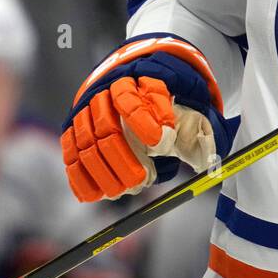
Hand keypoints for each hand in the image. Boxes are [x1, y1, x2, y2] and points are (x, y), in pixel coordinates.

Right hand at [61, 41, 228, 202]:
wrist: (127, 88)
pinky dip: (81, 178)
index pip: (130, 98)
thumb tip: (206, 160)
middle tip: (140, 181)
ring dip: (104, 171)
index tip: (160, 144)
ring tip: (123, 191)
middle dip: (122, 157)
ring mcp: (84, 113)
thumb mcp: (180, 107)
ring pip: (86, 143)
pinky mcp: (72, 132)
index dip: (143, 122)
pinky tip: (95, 195)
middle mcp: (102, 93)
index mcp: (131, 82)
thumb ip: (192, 130)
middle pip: (106, 125)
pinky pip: (70, 156)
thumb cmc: (159, 105)